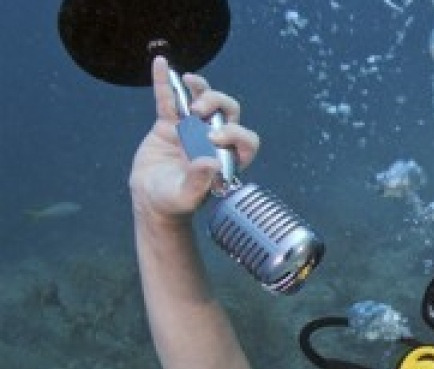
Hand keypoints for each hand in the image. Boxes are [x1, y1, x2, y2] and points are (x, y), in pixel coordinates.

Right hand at [129, 56, 259, 222]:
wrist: (150, 197)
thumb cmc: (174, 201)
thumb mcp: (185, 197)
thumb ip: (199, 183)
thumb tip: (209, 163)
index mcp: (227, 158)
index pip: (246, 139)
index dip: (236, 134)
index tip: (213, 139)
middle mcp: (214, 140)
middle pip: (229, 111)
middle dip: (219, 104)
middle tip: (198, 112)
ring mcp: (193, 128)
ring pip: (205, 99)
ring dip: (201, 88)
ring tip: (188, 82)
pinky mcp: (169, 122)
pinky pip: (169, 98)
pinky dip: (165, 81)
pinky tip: (161, 64)